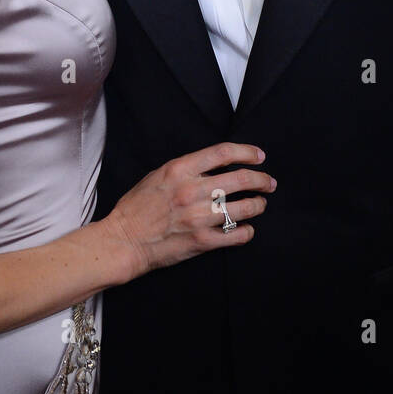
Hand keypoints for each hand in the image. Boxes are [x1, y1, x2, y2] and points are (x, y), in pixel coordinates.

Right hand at [105, 142, 274, 277]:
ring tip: (260, 204)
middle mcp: (192, 191)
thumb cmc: (137, 207)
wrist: (124, 241)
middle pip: (241, 178)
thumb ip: (186, 169)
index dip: (247, 152)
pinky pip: (237, 235)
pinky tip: (247, 228)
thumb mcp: (158, 176)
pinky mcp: (202, 241)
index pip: (223, 153)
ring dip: (258, 204)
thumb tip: (216, 165)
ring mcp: (199, 217)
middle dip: (262, 179)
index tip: (259, 156)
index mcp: (180, 170)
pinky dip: (248, 231)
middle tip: (269, 182)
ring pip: (245, 207)